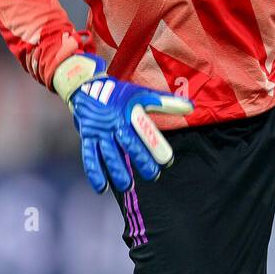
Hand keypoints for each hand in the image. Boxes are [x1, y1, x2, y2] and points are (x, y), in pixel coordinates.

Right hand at [54, 54, 193, 193]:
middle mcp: (112, 123)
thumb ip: (165, 102)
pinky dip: (95, 173)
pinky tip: (102, 188)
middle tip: (152, 176)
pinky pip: (89, 156)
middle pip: (127, 144)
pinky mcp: (87, 137)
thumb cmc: (117, 93)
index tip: (167, 161)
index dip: (155, 146)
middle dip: (140, 161)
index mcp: (127, 113)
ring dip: (117, 171)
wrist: (83, 85)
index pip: (143, 132)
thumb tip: (191, 107)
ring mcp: (98, 131)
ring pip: (108, 153)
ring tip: (127, 186)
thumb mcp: (140, 94)